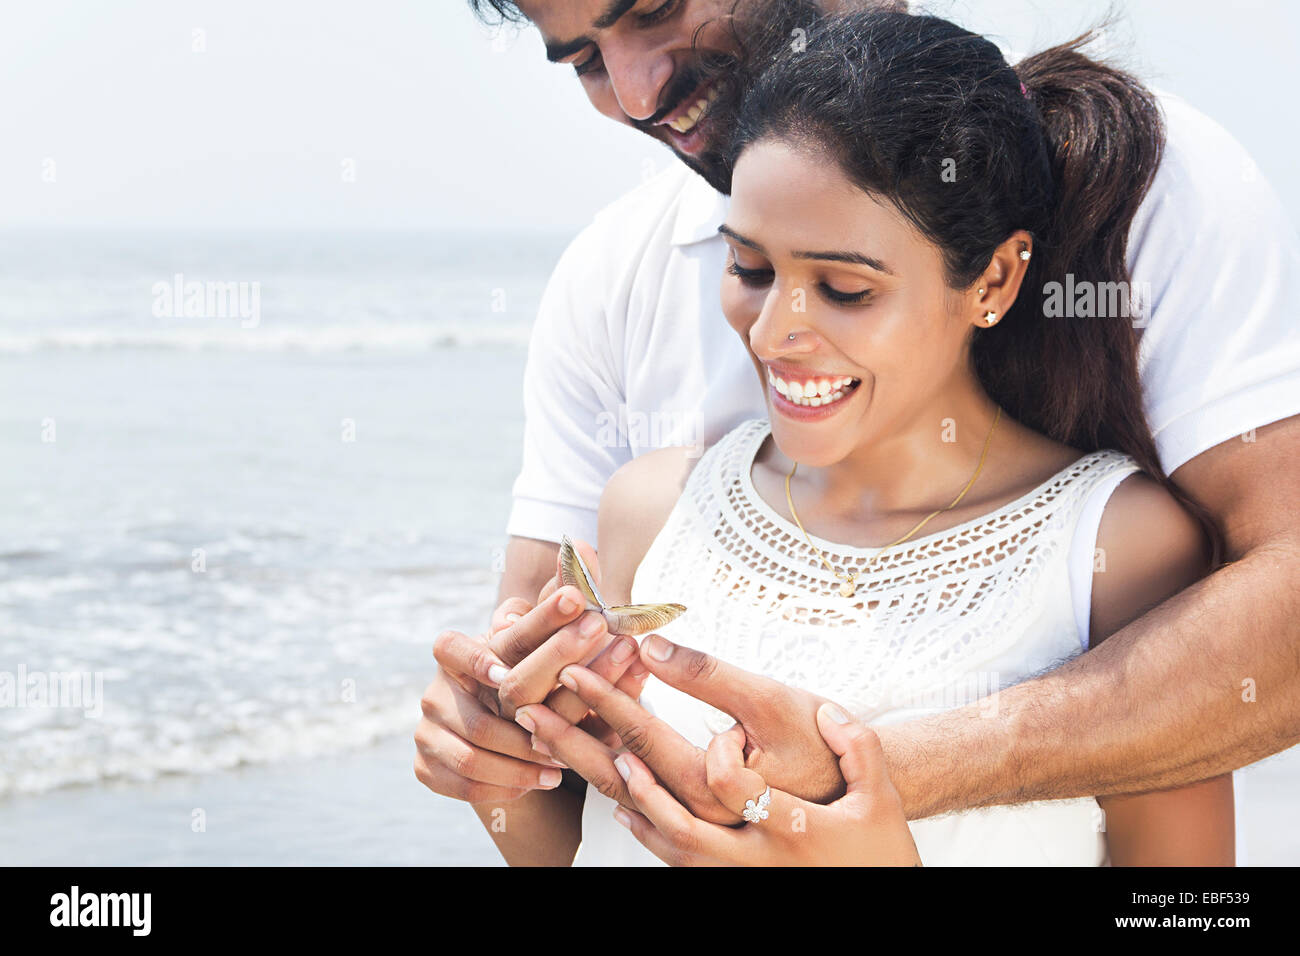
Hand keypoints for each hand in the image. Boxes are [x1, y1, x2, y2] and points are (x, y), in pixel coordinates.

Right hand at [414, 540, 650, 803]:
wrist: (487, 743)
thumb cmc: (520, 681)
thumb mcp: (538, 644)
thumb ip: (557, 599)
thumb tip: (585, 547)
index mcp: (461, 652)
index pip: (489, 632)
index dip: (528, 624)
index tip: (574, 602)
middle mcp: (440, 687)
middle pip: (498, 689)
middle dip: (555, 672)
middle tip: (601, 669)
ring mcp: (429, 728)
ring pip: (481, 743)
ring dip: (532, 749)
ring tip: (575, 750)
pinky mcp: (427, 767)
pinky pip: (466, 780)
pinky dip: (508, 782)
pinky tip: (546, 778)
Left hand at [515, 635, 843, 823]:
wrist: (858, 803)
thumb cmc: (820, 746)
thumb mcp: (773, 700)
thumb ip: (709, 676)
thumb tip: (651, 646)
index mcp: (715, 787)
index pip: (642, 738)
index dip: (603, 698)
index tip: (567, 666)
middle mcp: (700, 821)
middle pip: (618, 778)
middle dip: (568, 737)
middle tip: (525, 705)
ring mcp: (700, 837)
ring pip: (626, 802)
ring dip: (582, 763)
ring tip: (541, 731)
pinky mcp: (703, 838)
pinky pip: (645, 818)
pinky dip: (613, 788)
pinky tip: (593, 767)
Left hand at [613, 703, 921, 865]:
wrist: (880, 888)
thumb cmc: (879, 846)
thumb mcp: (878, 794)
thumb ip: (857, 746)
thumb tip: (830, 711)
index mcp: (790, 827)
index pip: (729, 783)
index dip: (724, 749)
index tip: (735, 732)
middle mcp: (757, 858)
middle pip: (681, 824)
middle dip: (643, 783)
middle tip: (621, 745)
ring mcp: (742, 876)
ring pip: (675, 848)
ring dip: (642, 808)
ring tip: (621, 769)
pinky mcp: (735, 883)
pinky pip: (683, 864)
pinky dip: (654, 835)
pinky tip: (636, 811)